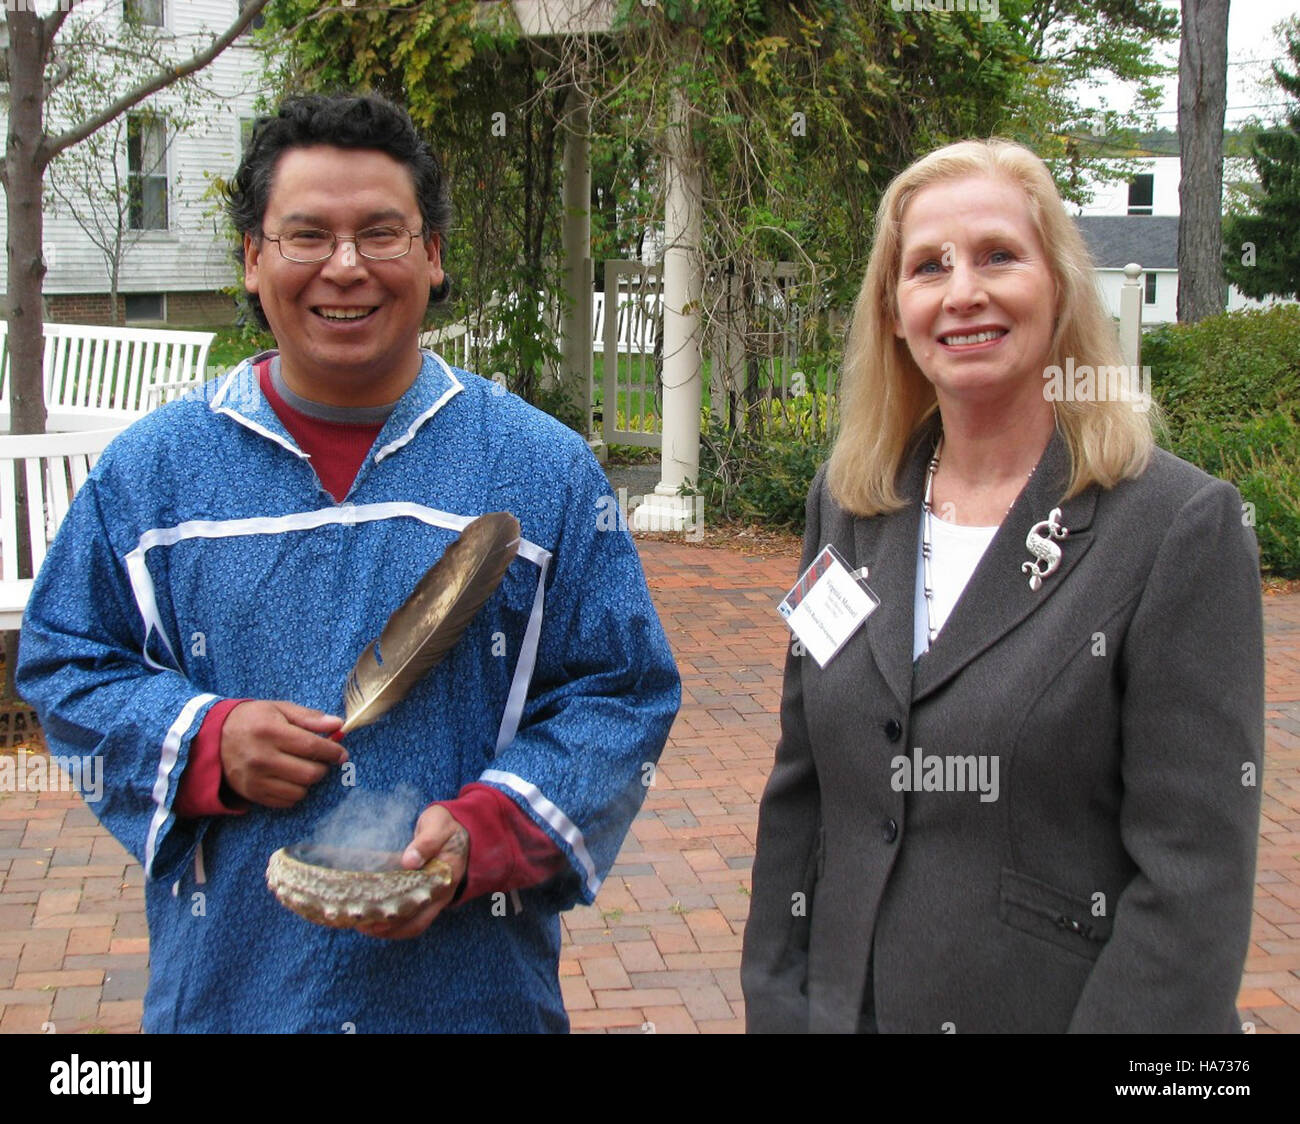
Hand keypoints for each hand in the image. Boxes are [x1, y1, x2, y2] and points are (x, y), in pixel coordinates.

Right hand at [219, 700, 346, 808]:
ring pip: (300, 790)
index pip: (312, 747)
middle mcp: (262, 758)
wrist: (214, 738)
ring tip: (303, 767)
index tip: (342, 754)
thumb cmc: (252, 720)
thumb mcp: (279, 709)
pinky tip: (290, 778)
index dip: (333, 752)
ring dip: (309, 780)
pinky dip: (295, 792)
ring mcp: (256, 779)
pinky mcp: (252, 794)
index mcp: (270, 732)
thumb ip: (309, 717)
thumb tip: (338, 724)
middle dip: (323, 767)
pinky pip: (286, 801)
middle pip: (309, 773)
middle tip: (322, 760)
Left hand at [355, 805, 468, 940]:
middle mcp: (442, 894)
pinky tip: (375, 919)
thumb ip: (427, 841)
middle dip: (387, 928)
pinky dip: (394, 924)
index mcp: (445, 877)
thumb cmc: (447, 825)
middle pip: (415, 923)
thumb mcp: (438, 825)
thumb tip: (409, 861)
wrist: (461, 828)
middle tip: (360, 923)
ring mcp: (436, 899)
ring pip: (413, 925)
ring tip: (363, 925)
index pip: (421, 904)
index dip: (397, 915)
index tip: (372, 913)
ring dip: (389, 930)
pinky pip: (413, 918)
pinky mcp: (428, 897)